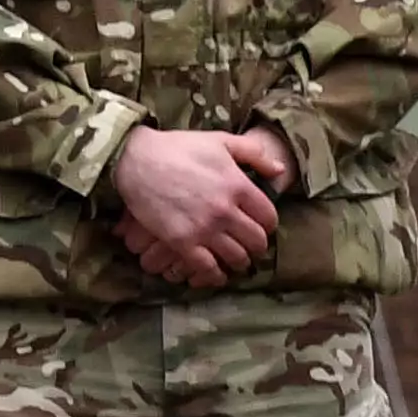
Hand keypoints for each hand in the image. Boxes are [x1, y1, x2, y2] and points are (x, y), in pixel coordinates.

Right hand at [113, 125, 285, 288]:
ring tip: (238, 261)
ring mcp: (204, 228)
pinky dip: (215, 275)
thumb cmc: (179, 148)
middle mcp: (226, 211)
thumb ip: (255, 155)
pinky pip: (206, 267)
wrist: (137, 159)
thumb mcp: (222, 142)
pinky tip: (217, 275)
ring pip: (235, 257)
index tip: (263, 227)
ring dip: (240, 262)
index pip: (268, 217)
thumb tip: (280, 170)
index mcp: (239, 186)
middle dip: (258, 246)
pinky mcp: (181, 242)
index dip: (269, 225)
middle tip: (253, 248)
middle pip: (256, 240)